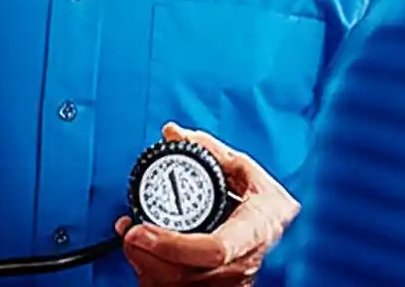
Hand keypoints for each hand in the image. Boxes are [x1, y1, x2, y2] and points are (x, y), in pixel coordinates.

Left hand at [114, 123, 299, 285]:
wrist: (275, 233)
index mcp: (258, 227)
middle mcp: (245, 261)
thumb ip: (210, 150)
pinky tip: (146, 256)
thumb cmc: (262, 201)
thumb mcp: (245, 170)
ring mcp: (232, 282)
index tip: (143, 231)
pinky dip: (154, 275)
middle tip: (129, 233)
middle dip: (150, 256)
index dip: (174, 245)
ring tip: (133, 242)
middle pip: (188, 274)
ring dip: (148, 266)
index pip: (215, 249)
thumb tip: (173, 133)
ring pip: (178, 286)